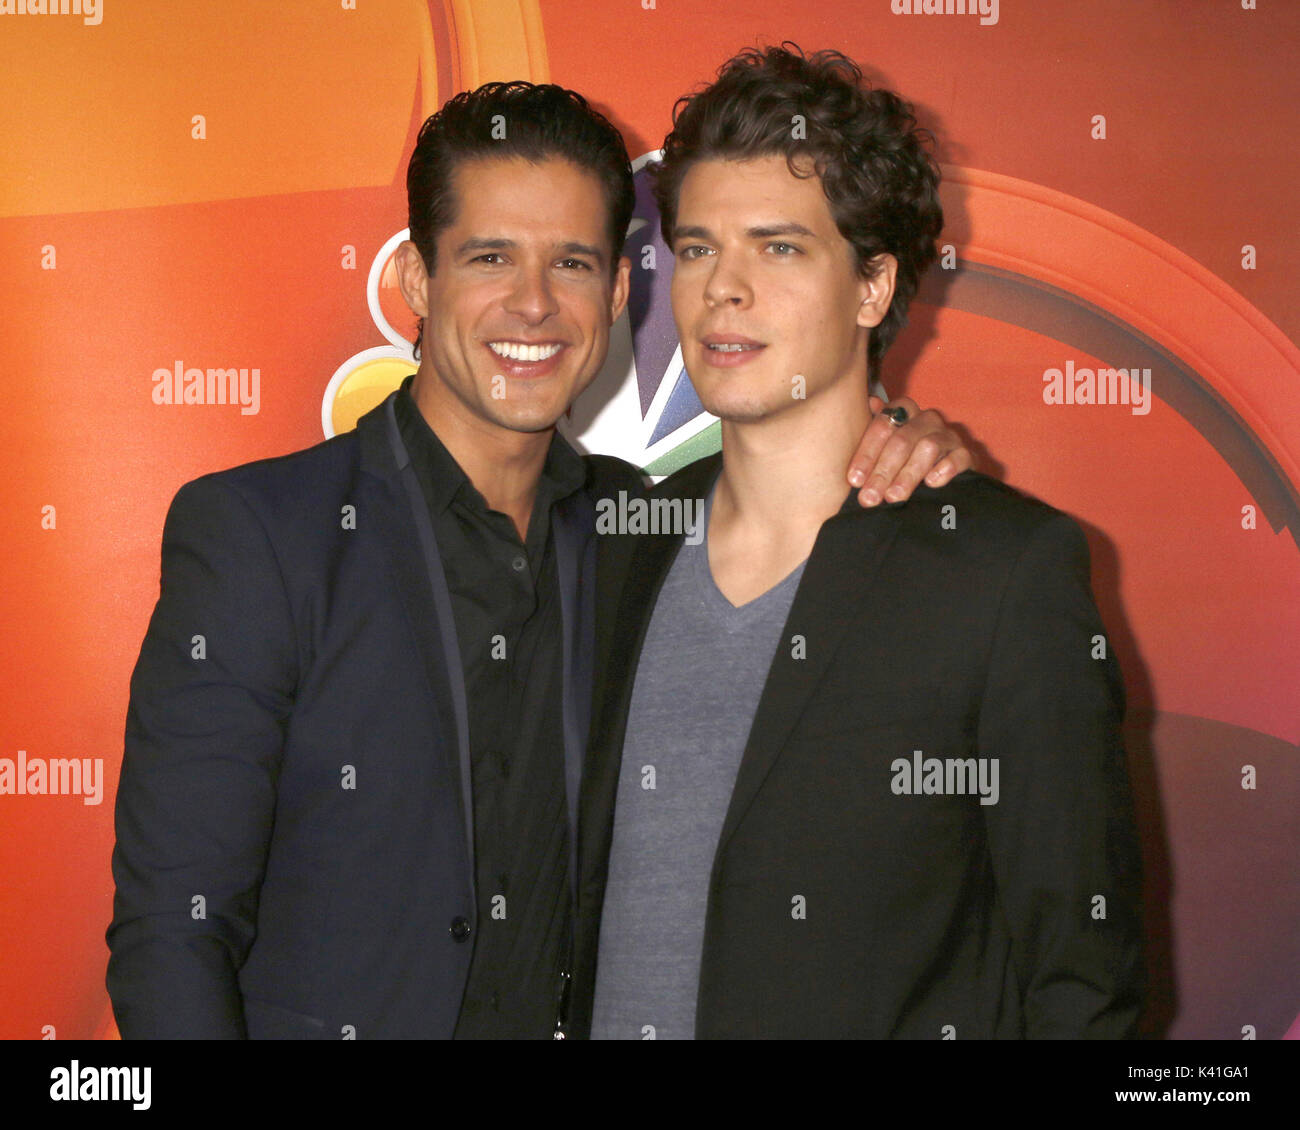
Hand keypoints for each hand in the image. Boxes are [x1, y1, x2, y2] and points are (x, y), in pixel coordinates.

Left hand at [847, 396, 972, 506]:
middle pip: (903, 439)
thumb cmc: (902, 460)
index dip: (866, 454)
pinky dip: (945, 469)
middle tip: (870, 497)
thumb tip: (870, 402)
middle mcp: (926, 419)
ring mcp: (948, 435)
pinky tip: (931, 483)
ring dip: (908, 474)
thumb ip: (873, 433)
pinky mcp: (966, 454)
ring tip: (894, 497)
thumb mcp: (882, 448)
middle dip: (883, 470)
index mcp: (902, 412)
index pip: (882, 426)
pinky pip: (959, 457)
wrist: (939, 475)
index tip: (854, 480)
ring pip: (928, 447)